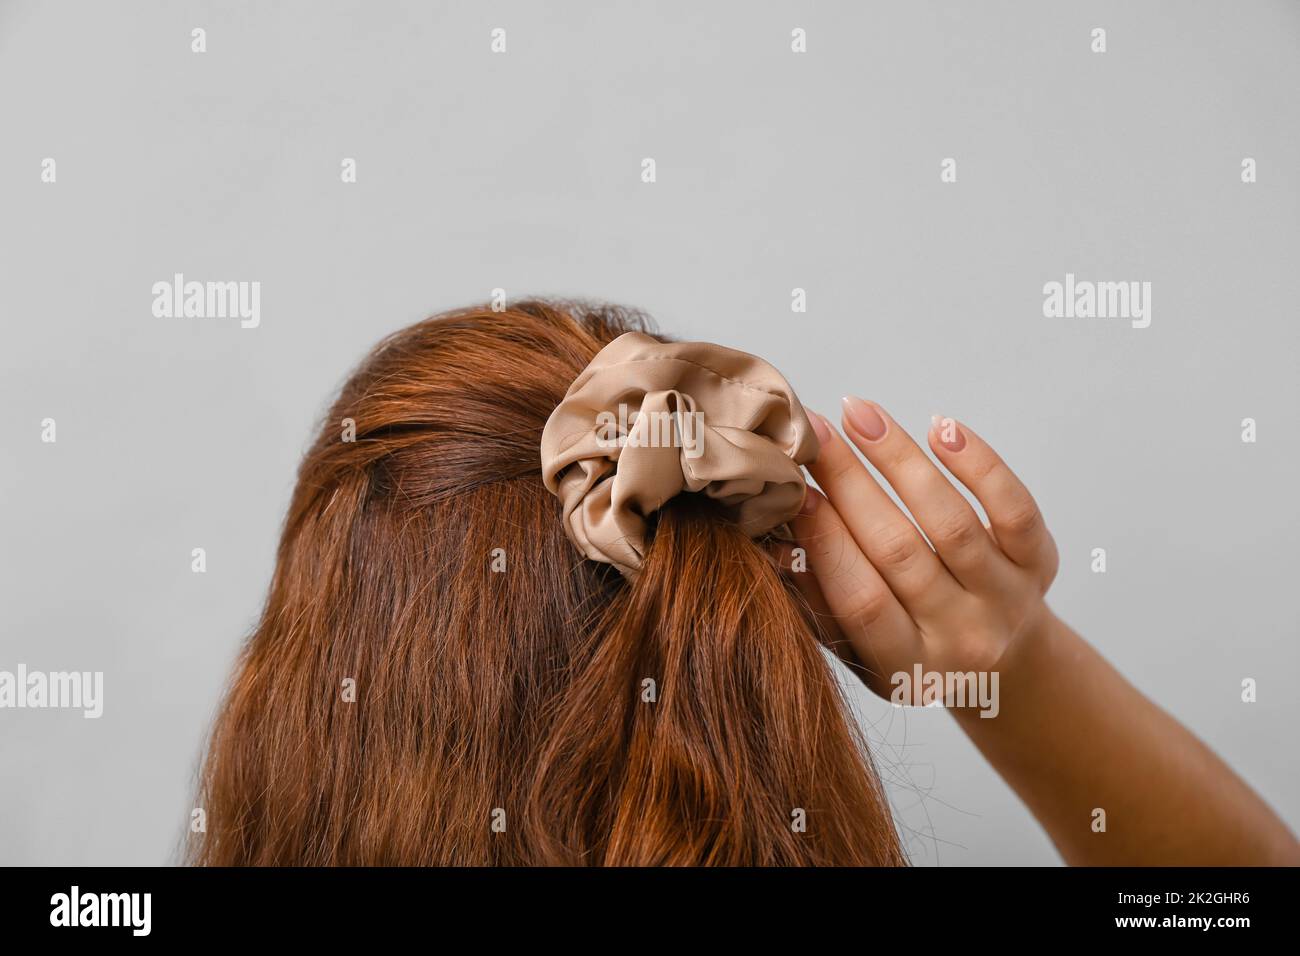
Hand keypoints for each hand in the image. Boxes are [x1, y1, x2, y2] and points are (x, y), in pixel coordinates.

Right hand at [787, 398, 1058, 701]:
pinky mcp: (1040, 563)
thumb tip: (772, 533)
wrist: (1002, 667)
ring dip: (899, 458)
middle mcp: (962, 638)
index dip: (825, 540)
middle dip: (849, 483)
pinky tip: (940, 426)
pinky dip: (979, 463)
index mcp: (906, 665)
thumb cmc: (907, 645)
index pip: (860, 599)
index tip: (793, 488)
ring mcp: (1007, 600)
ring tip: (859, 412)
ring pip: (950, 521)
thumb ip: (816, 597)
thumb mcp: (859, 649)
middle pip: (900, 551)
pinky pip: (1013, 508)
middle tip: (814, 432)